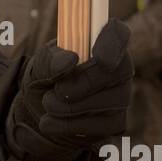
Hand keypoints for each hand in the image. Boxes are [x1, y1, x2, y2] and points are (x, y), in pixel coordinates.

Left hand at [10, 19, 133, 160]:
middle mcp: (119, 68)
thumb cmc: (48, 77)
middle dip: (83, 82)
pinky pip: (99, 126)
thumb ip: (52, 59)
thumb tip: (70, 60)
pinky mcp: (115, 123)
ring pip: (107, 102)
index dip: (113, 42)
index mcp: (102, 43)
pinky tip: (50, 122)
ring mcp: (121, 97)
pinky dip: (69, 125)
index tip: (98, 56)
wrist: (39, 111)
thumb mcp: (41, 64)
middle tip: (57, 90)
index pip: (118, 34)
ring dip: (70, 106)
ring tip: (48, 104)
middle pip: (115, 71)